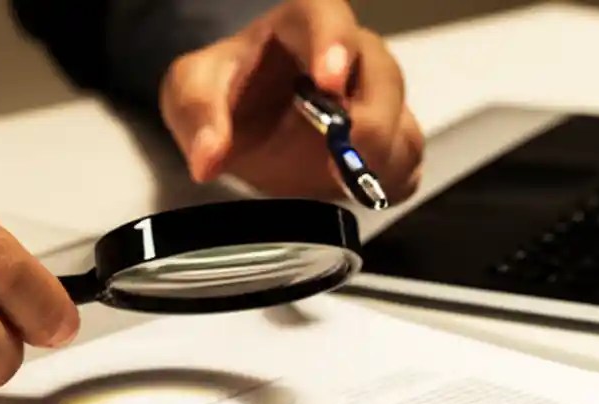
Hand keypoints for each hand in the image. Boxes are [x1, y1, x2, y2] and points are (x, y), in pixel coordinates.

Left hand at [159, 0, 422, 202]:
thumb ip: (197, 115)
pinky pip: (407, 155)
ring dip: (386, 153)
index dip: (333, 45)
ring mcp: (371, 98)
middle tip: (348, 151)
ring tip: (354, 182)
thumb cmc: (225, 94)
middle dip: (371, 115)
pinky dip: (393, 177)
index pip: (327, 17)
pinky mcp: (383, 138)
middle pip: (381, 71)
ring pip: (402, 115)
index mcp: (298, 26)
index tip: (328, 81)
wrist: (243, 128)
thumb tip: (208, 157)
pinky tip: (368, 190)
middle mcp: (346, 55)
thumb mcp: (191, 93)